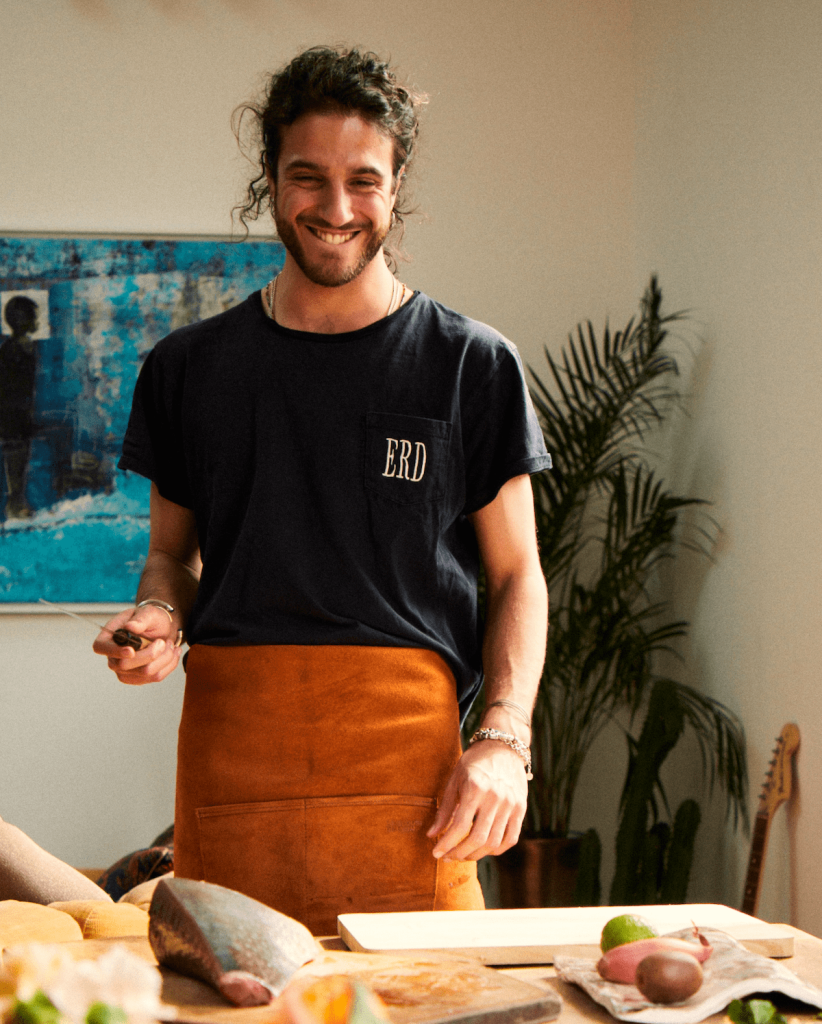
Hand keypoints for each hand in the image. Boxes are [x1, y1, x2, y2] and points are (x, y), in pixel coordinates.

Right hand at [92, 605, 181, 684]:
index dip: (114, 651)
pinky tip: (173, 653)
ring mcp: (125, 671)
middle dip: (150, 654)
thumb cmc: (151, 619)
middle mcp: (113, 656)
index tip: (132, 650)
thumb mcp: (149, 613)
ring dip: (164, 658)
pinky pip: (156, 677)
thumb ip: (141, 619)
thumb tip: (130, 626)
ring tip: (170, 644)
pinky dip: (169, 664)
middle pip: (124, 665)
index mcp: (109, 637)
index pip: (100, 647)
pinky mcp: (139, 678)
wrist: (163, 629)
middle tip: (163, 641)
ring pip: (145, 673)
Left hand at [426, 739, 527, 860]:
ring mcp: (510, 804)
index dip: (446, 843)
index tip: (436, 853)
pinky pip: (510, 838)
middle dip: (460, 853)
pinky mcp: (521, 808)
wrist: (503, 746)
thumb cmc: (474, 762)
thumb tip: (431, 835)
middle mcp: (495, 797)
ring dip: (476, 855)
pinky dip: (496, 850)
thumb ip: (444, 809)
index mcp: (475, 788)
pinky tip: (483, 849)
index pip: (459, 826)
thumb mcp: (455, 779)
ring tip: (463, 854)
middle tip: (449, 857)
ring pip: (493, 842)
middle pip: (477, 838)